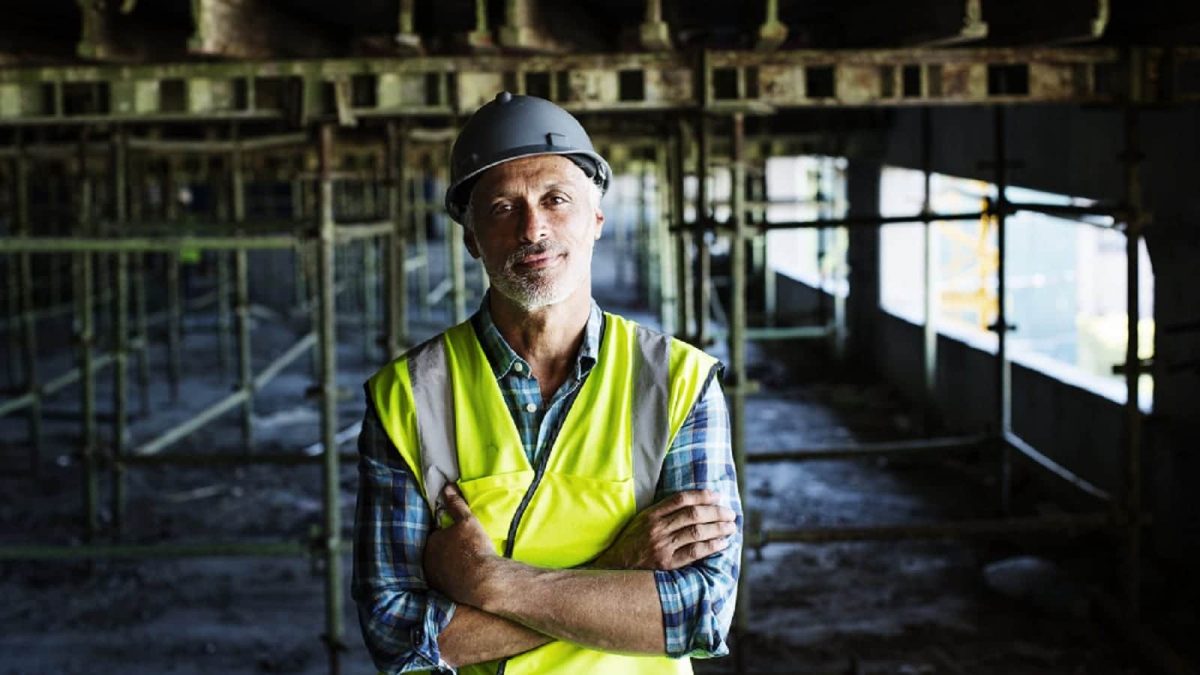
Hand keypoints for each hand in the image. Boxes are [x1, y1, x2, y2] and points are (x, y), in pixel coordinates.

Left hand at [423, 484, 499, 606]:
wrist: (482, 580)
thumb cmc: (473, 548)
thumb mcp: (467, 521)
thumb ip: (456, 504)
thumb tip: (447, 487)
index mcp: (430, 542)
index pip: (435, 535)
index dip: (446, 534)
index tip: (458, 536)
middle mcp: (427, 561)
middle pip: (435, 552)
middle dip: (444, 550)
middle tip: (461, 550)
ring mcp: (433, 578)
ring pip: (439, 567)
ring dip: (447, 565)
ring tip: (463, 563)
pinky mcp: (442, 592)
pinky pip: (444, 581)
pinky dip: (451, 578)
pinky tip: (463, 577)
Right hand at [592, 489, 736, 570]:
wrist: (614, 569)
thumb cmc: (630, 544)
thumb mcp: (640, 522)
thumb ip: (661, 513)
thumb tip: (691, 506)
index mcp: (651, 515)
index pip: (682, 499)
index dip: (703, 495)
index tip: (718, 496)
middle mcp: (657, 528)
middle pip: (694, 514)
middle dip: (716, 512)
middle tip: (730, 513)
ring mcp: (662, 546)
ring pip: (697, 532)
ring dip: (718, 528)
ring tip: (731, 527)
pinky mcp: (667, 564)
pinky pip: (694, 552)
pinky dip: (711, 546)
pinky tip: (722, 543)